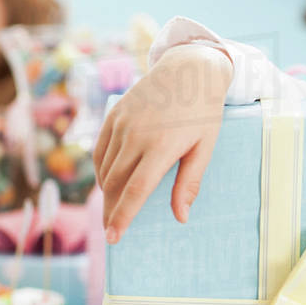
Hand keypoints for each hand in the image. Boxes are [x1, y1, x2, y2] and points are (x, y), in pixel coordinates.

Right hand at [93, 45, 232, 243]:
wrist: (190, 68)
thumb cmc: (204, 111)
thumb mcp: (205, 147)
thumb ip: (190, 183)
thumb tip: (181, 216)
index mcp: (161, 146)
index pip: (135, 191)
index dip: (123, 216)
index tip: (115, 237)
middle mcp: (135, 135)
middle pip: (114, 184)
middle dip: (111, 210)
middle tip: (112, 230)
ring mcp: (121, 124)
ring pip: (105, 169)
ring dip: (106, 193)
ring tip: (111, 210)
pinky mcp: (114, 115)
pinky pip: (100, 151)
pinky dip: (101, 170)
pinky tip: (108, 182)